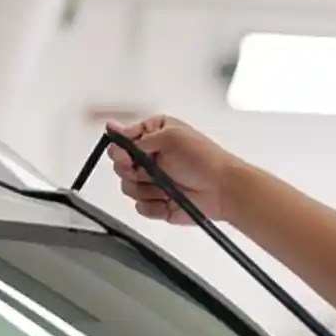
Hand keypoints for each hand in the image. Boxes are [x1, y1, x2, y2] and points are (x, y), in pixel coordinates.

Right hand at [105, 115, 252, 224]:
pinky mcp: (158, 203)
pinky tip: (168, 200)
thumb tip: (113, 128)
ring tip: (166, 185)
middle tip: (149, 171)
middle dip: (132, 171)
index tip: (128, 155)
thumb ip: (137, 136)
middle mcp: (151, 158)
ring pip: (128, 188)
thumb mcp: (170, 137)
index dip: (121, 150)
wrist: (222, 190)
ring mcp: (154, 182)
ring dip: (145, 189)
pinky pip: (141, 207)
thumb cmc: (204, 160)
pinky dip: (153, 206)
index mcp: (154, 137)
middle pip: (120, 166)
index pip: (122, 141)